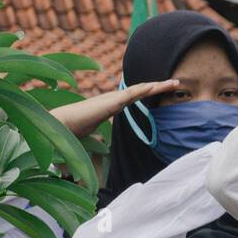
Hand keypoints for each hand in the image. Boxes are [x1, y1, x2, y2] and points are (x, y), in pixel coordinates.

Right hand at [51, 79, 180, 137]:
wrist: (60, 124)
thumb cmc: (73, 129)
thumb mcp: (93, 134)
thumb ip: (99, 140)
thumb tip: (98, 154)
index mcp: (113, 104)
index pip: (136, 96)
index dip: (150, 92)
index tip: (163, 89)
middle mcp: (114, 99)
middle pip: (141, 90)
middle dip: (159, 86)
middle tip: (176, 83)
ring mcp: (112, 99)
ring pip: (139, 89)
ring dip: (157, 86)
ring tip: (173, 83)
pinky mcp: (109, 102)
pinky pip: (129, 94)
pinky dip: (142, 89)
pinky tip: (154, 86)